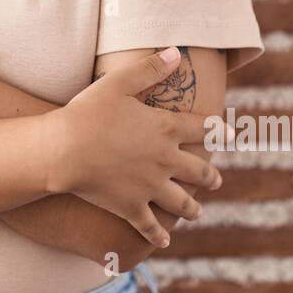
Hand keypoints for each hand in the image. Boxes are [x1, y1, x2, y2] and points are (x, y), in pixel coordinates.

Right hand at [44, 47, 226, 246]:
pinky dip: (159, 235)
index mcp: (165, 128)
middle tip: (215, 180)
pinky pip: (150, 226)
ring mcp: (150, 187)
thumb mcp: (118, 83)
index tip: (228, 134)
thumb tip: (176, 52)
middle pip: (199, 170)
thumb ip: (149, 68)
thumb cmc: (87, 113)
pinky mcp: (132, 207)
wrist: (63, 150)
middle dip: (210, 176)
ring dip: (192, 208)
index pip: (202, 129)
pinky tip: (165, 241)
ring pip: (182, 202)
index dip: (217, 130)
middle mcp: (165, 160)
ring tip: (197, 211)